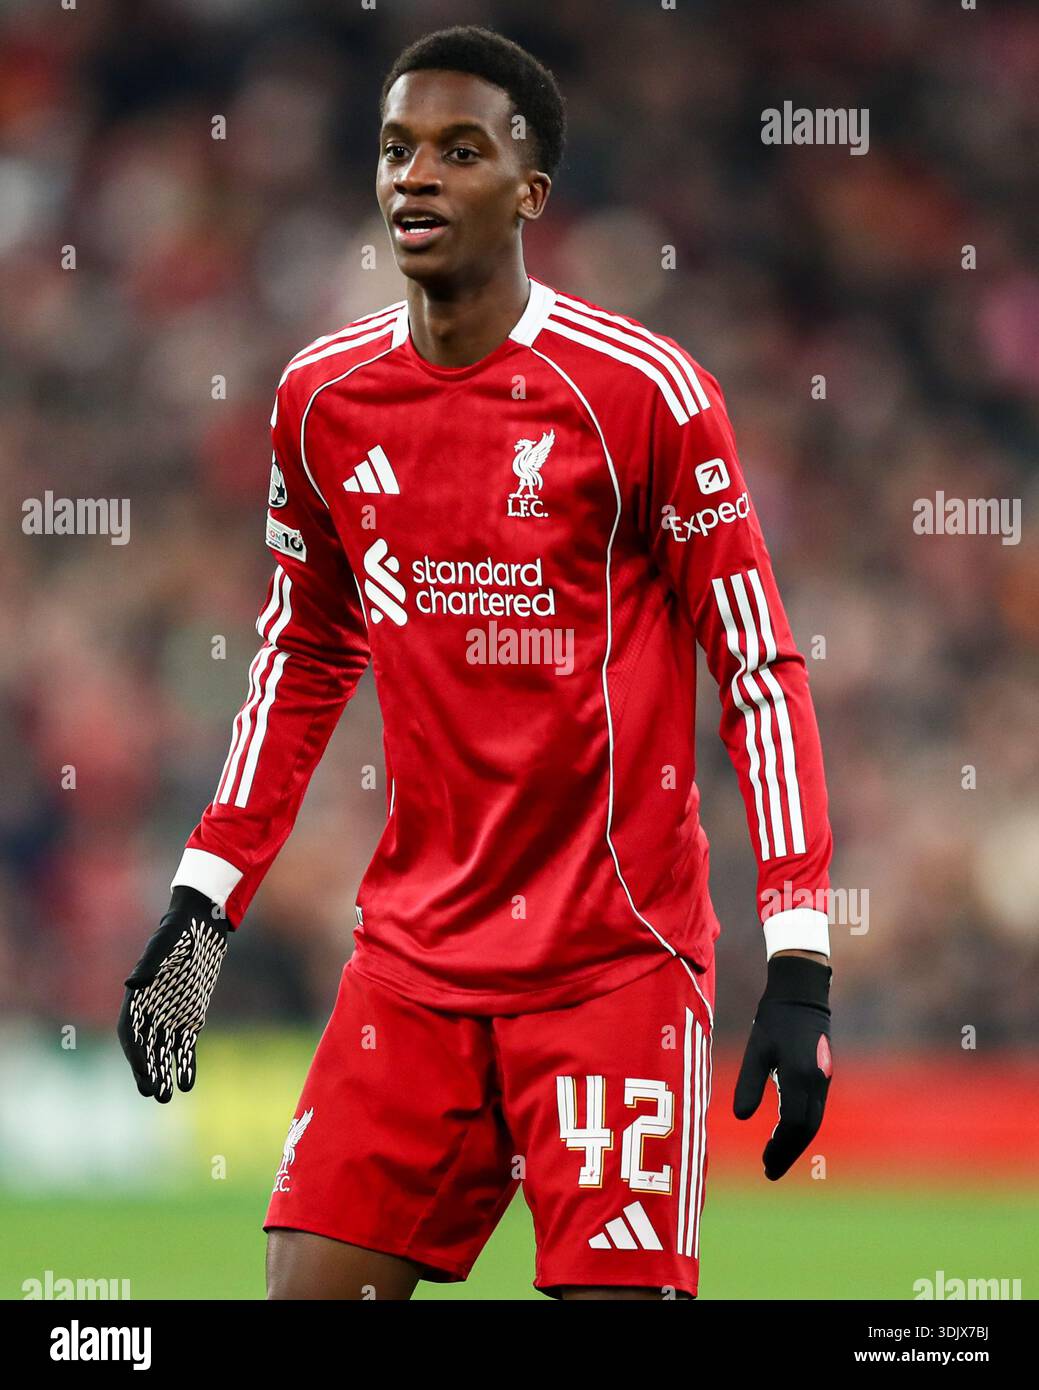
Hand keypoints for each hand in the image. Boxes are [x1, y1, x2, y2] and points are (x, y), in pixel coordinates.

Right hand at [117, 886, 229, 1102]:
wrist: (202, 923)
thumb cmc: (179, 932)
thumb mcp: (164, 946)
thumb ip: (150, 965)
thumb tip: (132, 984)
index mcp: (139, 997)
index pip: (131, 1034)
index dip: (135, 1056)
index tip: (143, 1074)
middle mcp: (152, 1010)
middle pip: (147, 1048)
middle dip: (149, 1072)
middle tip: (154, 1095)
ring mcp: (172, 1013)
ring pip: (165, 1051)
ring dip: (165, 1073)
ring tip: (168, 1097)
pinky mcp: (191, 1013)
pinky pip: (186, 1043)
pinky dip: (185, 1062)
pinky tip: (187, 1082)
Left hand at [733, 953, 832, 1179]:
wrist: (802, 993)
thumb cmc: (774, 1019)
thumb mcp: (756, 1050)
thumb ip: (749, 1084)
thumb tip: (740, 1117)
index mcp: (799, 1077)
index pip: (792, 1125)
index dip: (779, 1148)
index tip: (765, 1165)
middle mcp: (815, 1082)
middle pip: (805, 1129)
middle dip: (788, 1153)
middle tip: (771, 1171)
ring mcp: (822, 1079)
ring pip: (813, 1121)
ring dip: (795, 1143)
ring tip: (776, 1158)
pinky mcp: (822, 1075)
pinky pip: (814, 1110)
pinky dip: (801, 1127)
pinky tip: (786, 1133)